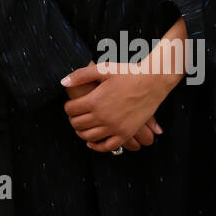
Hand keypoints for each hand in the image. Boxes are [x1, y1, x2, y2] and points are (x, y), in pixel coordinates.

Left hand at [62, 60, 179, 152]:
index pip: (71, 110)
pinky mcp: (125, 134)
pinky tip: (92, 142)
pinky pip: (107, 147)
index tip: (71, 104)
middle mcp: (103, 116)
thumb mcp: (103, 69)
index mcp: (95, 101)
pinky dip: (97, 147)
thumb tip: (63, 82)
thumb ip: (81, 75)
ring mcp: (115, 127)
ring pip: (89, 137)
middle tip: (75, 115)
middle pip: (77, 124)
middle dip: (73, 119)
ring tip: (82, 126)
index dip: (68, 107)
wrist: (152, 80)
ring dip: (82, 132)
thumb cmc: (127, 72)